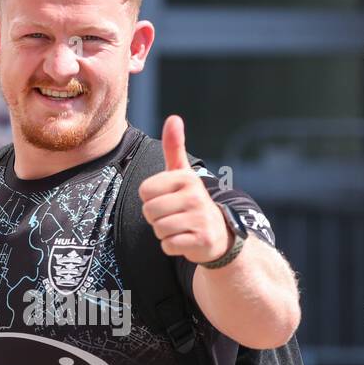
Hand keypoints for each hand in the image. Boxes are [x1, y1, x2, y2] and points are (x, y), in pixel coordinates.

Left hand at [137, 115, 229, 263]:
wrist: (219, 234)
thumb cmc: (191, 201)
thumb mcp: (183, 174)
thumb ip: (174, 148)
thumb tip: (173, 118)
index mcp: (186, 178)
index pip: (145, 191)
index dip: (151, 199)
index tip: (168, 199)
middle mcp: (195, 196)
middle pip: (149, 211)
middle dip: (156, 218)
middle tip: (174, 216)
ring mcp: (200, 219)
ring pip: (158, 229)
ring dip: (164, 232)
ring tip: (180, 227)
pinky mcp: (201, 241)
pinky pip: (168, 245)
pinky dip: (172, 246)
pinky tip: (185, 239)